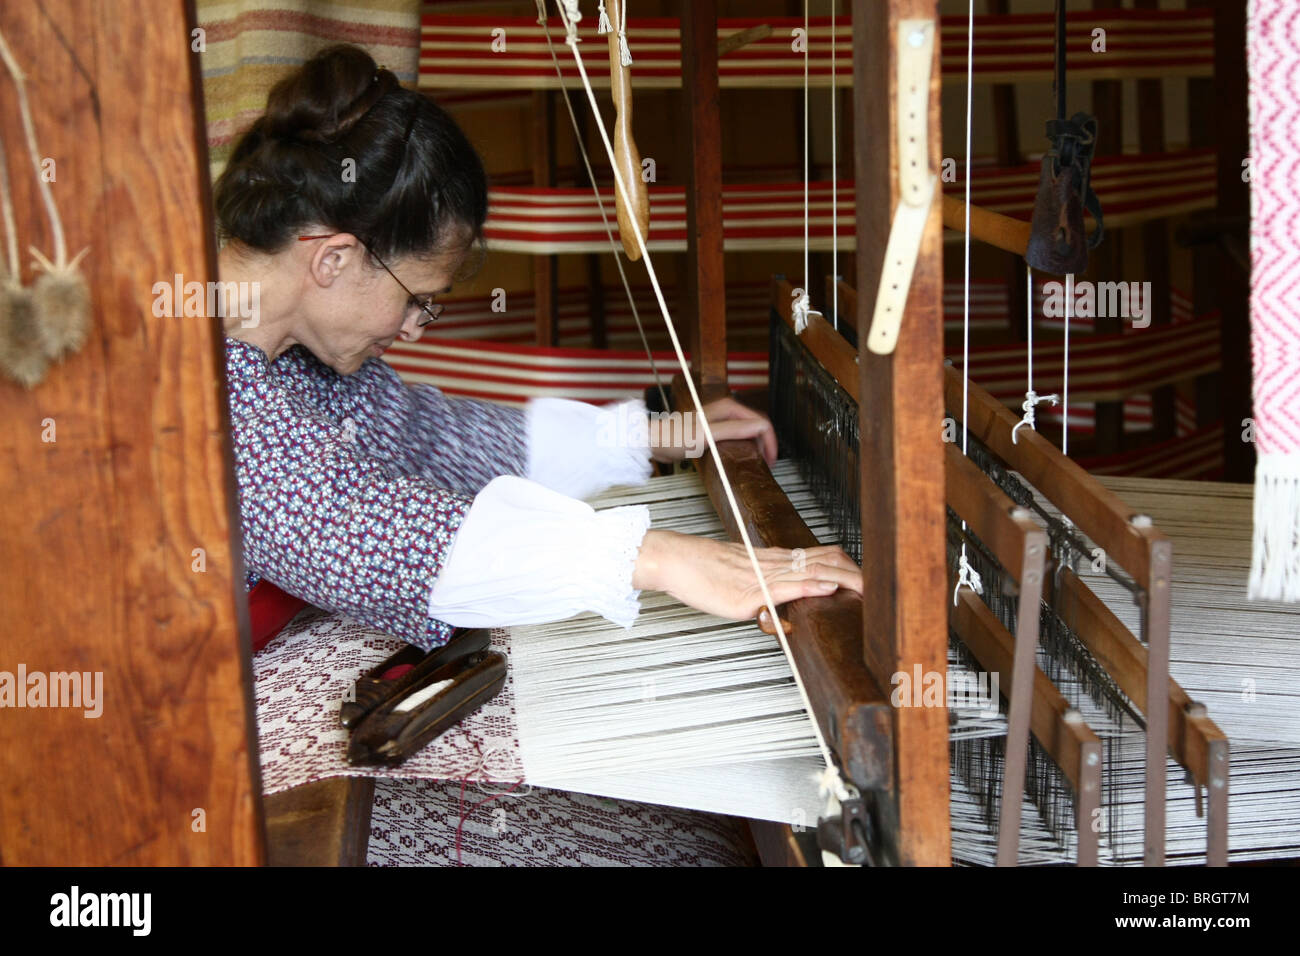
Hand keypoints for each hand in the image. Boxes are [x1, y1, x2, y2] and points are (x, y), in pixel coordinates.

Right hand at [632, 530, 860, 620]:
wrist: (674, 559)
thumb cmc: (700, 568)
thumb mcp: (738, 577)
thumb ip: (762, 591)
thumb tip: (777, 607)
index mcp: (773, 559)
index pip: (820, 555)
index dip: (848, 564)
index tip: (868, 575)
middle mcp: (773, 564)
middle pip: (825, 562)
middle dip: (855, 574)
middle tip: (881, 586)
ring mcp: (762, 577)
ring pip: (811, 571)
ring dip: (843, 579)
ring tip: (867, 587)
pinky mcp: (749, 593)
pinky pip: (784, 587)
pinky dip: (808, 586)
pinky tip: (825, 587)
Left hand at [648, 396, 777, 465]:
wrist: (654, 442)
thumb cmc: (674, 438)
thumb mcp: (707, 435)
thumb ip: (733, 430)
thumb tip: (760, 427)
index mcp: (728, 408)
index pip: (761, 422)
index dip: (770, 441)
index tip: (771, 459)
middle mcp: (727, 410)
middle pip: (757, 425)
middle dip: (766, 443)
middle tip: (769, 463)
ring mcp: (721, 420)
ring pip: (749, 430)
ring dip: (757, 444)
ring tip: (760, 461)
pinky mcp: (715, 430)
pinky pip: (738, 435)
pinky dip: (746, 445)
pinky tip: (744, 456)